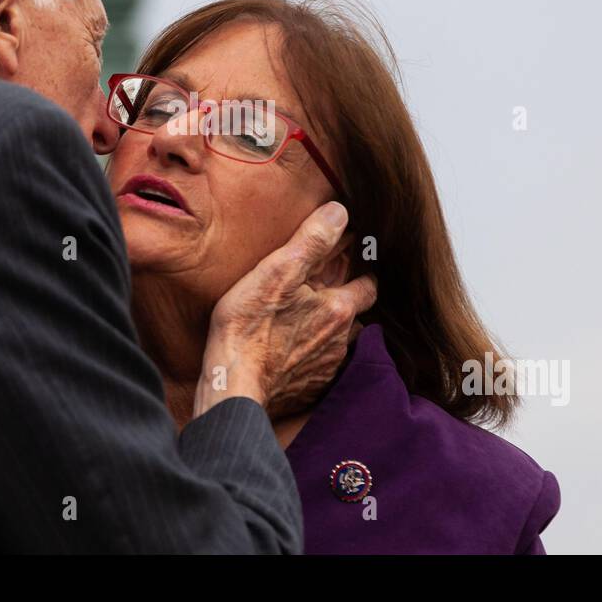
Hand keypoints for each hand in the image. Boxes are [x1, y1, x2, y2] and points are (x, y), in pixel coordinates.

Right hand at [195, 201, 377, 419]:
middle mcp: (340, 341)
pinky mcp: (308, 389)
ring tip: (304, 319)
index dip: (363, 272)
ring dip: (327, 330)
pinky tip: (289, 349)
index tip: (353, 263)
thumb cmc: (249, 326)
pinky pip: (319, 367)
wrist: (232, 385)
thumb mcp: (278, 270)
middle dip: (343, 302)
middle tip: (322, 289)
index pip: (369, 285)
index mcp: (338, 309)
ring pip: (338, 342)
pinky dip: (310, 355)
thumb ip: (312, 240)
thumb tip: (340, 212)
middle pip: (354, 315)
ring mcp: (325, 368)